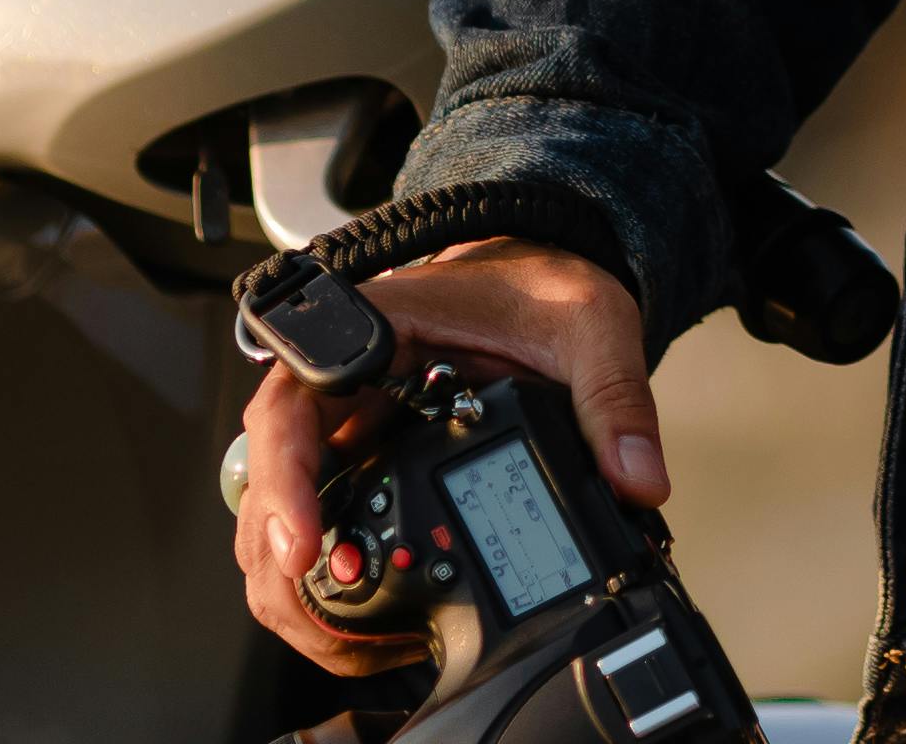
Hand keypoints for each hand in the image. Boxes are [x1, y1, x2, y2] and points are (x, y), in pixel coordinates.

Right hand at [230, 241, 665, 676]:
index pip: (293, 399)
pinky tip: (364, 620)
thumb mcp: (591, 325)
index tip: (303, 542)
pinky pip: (330, 517)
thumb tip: (635, 478)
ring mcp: (356, 422)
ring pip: (286, 505)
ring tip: (345, 634)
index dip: (283, 475)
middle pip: (270, 470)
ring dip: (295, 574)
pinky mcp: (373, 456)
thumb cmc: (549, 283)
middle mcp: (348, 378)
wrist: (550, 272)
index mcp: (376, 328)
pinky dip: (333, 573)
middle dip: (280, 549)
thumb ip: (614, 398)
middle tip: (319, 603)